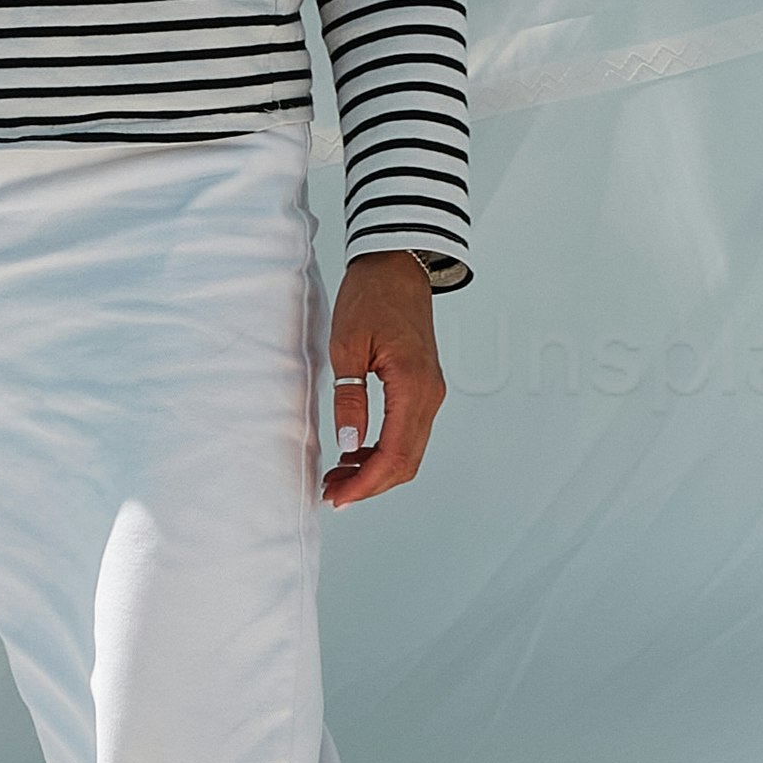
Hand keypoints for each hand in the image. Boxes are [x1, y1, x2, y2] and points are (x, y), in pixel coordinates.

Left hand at [321, 249, 447, 508]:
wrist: (396, 265)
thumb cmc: (371, 296)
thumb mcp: (348, 346)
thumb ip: (350, 398)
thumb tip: (349, 444)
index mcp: (413, 386)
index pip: (394, 454)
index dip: (366, 483)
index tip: (338, 497)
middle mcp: (429, 395)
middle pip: (406, 462)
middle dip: (370, 485)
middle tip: (333, 493)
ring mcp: (430, 393)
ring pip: (408, 451)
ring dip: (375, 470)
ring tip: (338, 477)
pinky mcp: (423, 389)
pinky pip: (408, 433)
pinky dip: (383, 451)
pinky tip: (354, 453)